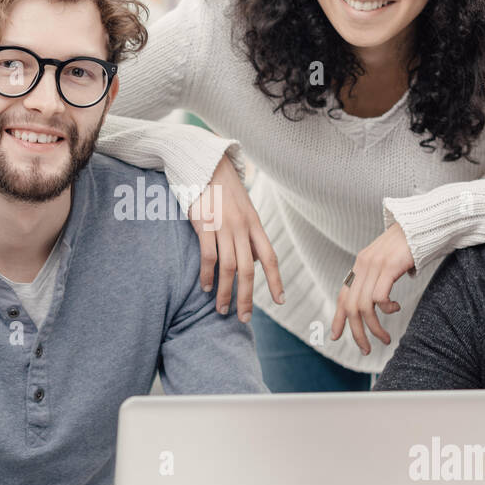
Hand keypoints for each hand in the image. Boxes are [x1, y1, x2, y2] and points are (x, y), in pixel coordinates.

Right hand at [188, 157, 283, 320]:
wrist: (206, 166)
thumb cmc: (225, 192)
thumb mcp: (244, 212)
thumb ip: (250, 236)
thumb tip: (255, 263)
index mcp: (255, 225)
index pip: (270, 257)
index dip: (276, 280)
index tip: (280, 300)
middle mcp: (242, 227)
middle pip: (249, 269)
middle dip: (248, 297)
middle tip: (244, 318)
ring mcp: (223, 226)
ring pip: (229, 267)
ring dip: (225, 291)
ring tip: (222, 308)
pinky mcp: (204, 224)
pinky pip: (208, 256)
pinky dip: (207, 275)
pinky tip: (205, 287)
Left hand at [330, 224, 414, 354]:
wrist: (422, 222)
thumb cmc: (410, 244)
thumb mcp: (389, 262)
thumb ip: (381, 277)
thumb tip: (382, 299)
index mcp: (360, 265)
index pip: (343, 295)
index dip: (338, 318)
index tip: (336, 337)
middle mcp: (362, 265)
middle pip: (350, 306)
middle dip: (356, 332)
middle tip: (366, 349)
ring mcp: (374, 265)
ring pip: (363, 306)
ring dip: (373, 328)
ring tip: (385, 338)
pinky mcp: (388, 266)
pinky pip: (379, 296)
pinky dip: (386, 308)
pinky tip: (396, 308)